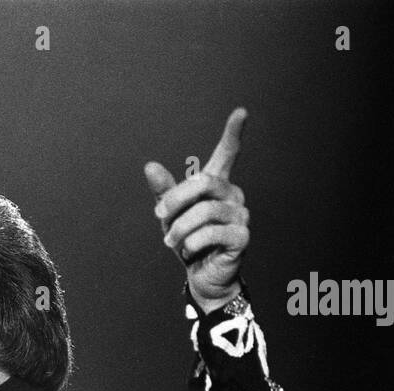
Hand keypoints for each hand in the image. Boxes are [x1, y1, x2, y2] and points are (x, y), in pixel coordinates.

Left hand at [144, 107, 249, 307]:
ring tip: (171, 241)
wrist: (201, 276)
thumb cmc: (188, 241)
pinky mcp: (242, 237)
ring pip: (204, 211)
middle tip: (159, 216)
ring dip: (179, 228)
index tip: (241, 112)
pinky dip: (192, 243)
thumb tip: (150, 166)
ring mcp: (241, 215)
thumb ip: (164, 192)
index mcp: (217, 186)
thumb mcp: (170, 216)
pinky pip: (212, 233)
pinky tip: (189, 251)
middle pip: (202, 183)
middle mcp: (233, 195)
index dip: (234, 133)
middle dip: (175, 200)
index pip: (228, 154)